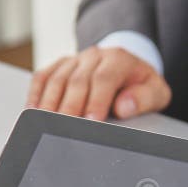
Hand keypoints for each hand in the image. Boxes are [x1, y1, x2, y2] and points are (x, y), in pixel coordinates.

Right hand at [27, 47, 170, 120]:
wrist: (127, 68)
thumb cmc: (139, 85)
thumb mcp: (155, 92)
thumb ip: (145, 98)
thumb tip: (125, 106)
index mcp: (119, 59)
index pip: (104, 79)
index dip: (96, 101)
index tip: (91, 121)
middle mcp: (94, 56)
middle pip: (77, 81)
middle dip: (70, 108)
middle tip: (64, 129)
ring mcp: (74, 60)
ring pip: (56, 80)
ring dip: (49, 104)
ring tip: (45, 125)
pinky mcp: (59, 66)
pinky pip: (42, 77)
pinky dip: (35, 94)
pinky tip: (32, 111)